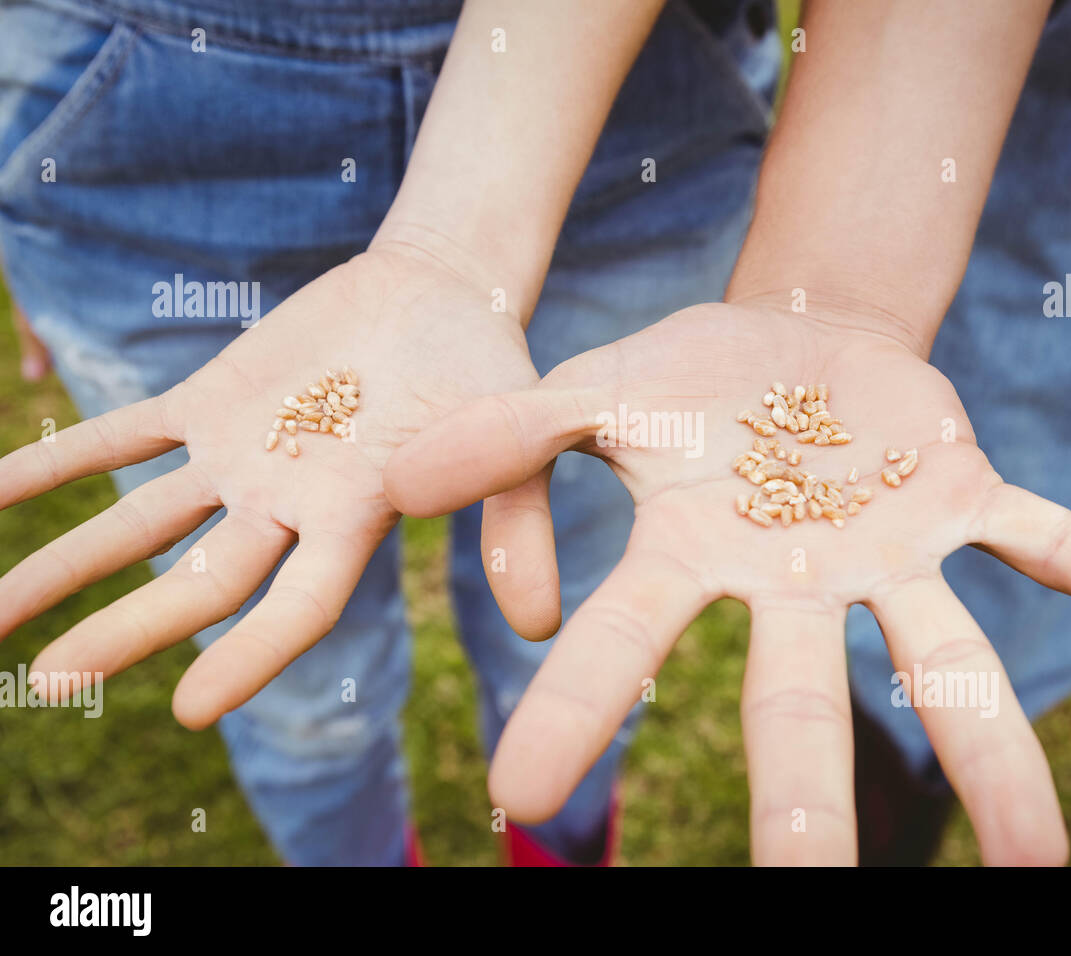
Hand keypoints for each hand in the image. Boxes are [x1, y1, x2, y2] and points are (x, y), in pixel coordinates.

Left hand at [0, 238, 560, 727]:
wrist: (440, 292)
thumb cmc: (489, 366)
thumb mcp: (517, 439)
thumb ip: (518, 525)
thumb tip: (543, 625)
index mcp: (358, 520)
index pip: (299, 605)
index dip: (250, 654)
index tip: (187, 707)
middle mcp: (288, 507)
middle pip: (198, 582)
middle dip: (126, 630)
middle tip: (51, 683)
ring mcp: (243, 459)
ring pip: (141, 524)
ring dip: (63, 565)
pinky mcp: (212, 403)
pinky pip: (121, 436)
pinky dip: (56, 462)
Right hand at [384, 297, 1070, 864]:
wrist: (785, 335)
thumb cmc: (683, 381)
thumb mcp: (588, 390)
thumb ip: (503, 437)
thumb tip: (393, 479)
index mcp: (694, 558)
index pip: (621, 646)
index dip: (571, 718)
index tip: (519, 800)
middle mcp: (795, 584)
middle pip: (797, 709)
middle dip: (805, 807)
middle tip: (812, 895)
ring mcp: (889, 551)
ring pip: (945, 667)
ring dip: (994, 759)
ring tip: (1036, 862)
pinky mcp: (964, 499)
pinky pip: (1052, 549)